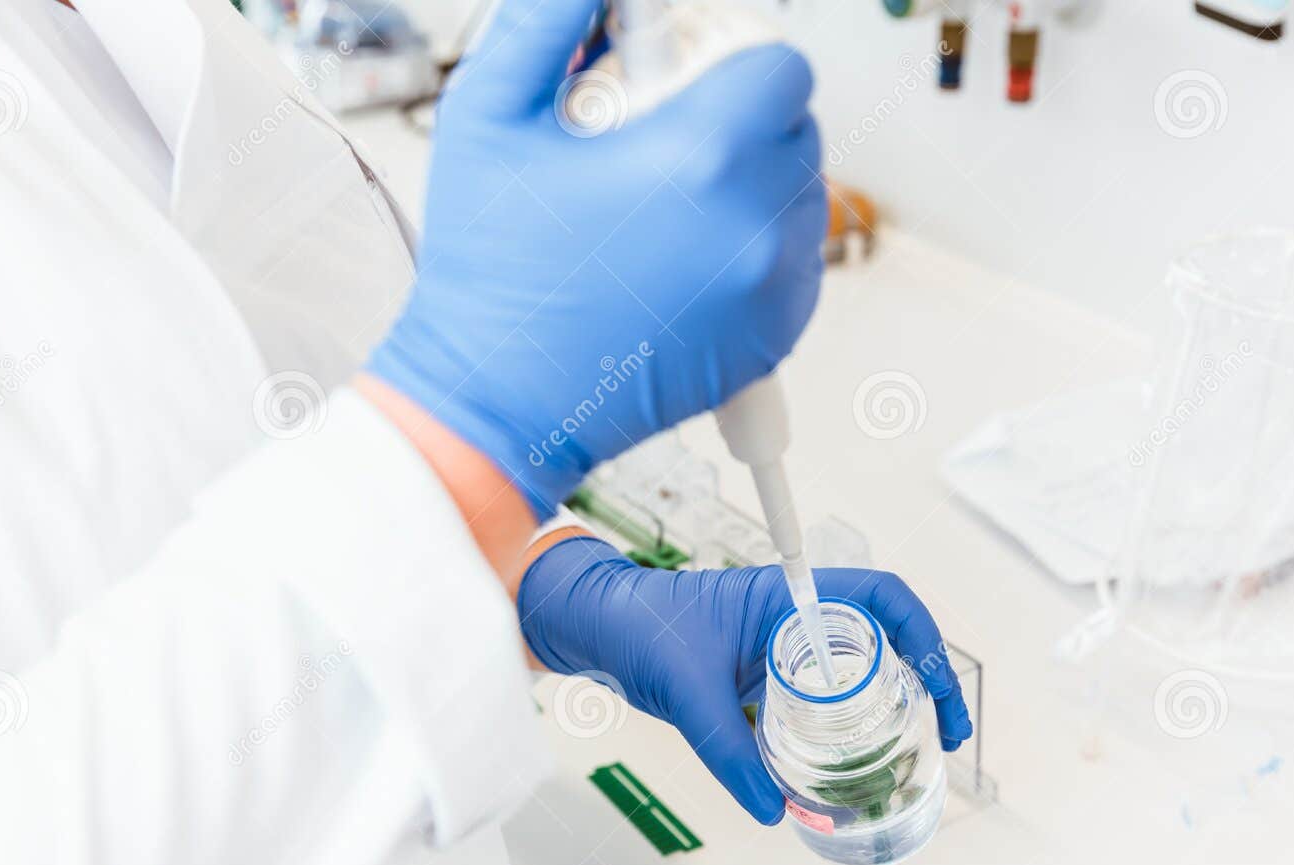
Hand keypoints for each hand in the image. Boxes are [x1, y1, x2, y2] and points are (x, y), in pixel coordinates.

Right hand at [368, 0, 825, 517]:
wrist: (500, 398)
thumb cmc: (493, 273)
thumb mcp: (491, 112)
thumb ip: (550, 21)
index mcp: (702, 158)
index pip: (784, 68)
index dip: (739, 59)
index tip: (696, 75)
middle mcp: (755, 226)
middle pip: (798, 129)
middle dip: (745, 119)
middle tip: (672, 138)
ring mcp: (771, 291)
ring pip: (803, 198)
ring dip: (755, 183)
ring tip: (675, 202)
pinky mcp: (773, 341)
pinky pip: (796, 266)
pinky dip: (758, 249)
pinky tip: (689, 254)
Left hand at [518, 536, 972, 823]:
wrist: (592, 625)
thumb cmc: (637, 628)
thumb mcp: (687, 691)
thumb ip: (729, 751)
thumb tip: (772, 809)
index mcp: (790, 597)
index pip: (883, 598)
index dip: (925, 636)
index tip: (940, 688)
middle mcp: (796, 619)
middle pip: (886, 638)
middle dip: (927, 679)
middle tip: (947, 733)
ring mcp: (782, 648)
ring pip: (858, 670)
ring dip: (894, 703)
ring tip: (919, 750)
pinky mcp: (763, 677)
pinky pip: (820, 698)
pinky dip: (845, 725)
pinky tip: (852, 763)